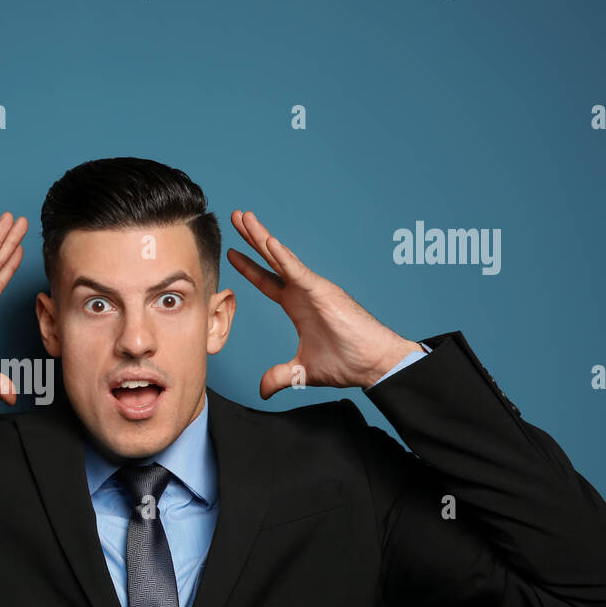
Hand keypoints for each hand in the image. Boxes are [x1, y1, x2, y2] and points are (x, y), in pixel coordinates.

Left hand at [226, 209, 418, 398]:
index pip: (267, 281)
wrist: (373, 365)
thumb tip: (263, 390)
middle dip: (252, 239)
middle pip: (271, 260)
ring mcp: (313, 288)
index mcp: (297, 305)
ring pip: (282, 257)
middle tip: (235, 217)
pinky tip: (269, 243)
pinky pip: (299, 271)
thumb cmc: (347, 362)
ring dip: (262, 237)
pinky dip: (283, 257)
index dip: (248, 267)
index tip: (232, 253)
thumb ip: (280, 376)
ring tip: (244, 218)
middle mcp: (303, 291)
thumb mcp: (301, 372)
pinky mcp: (324, 292)